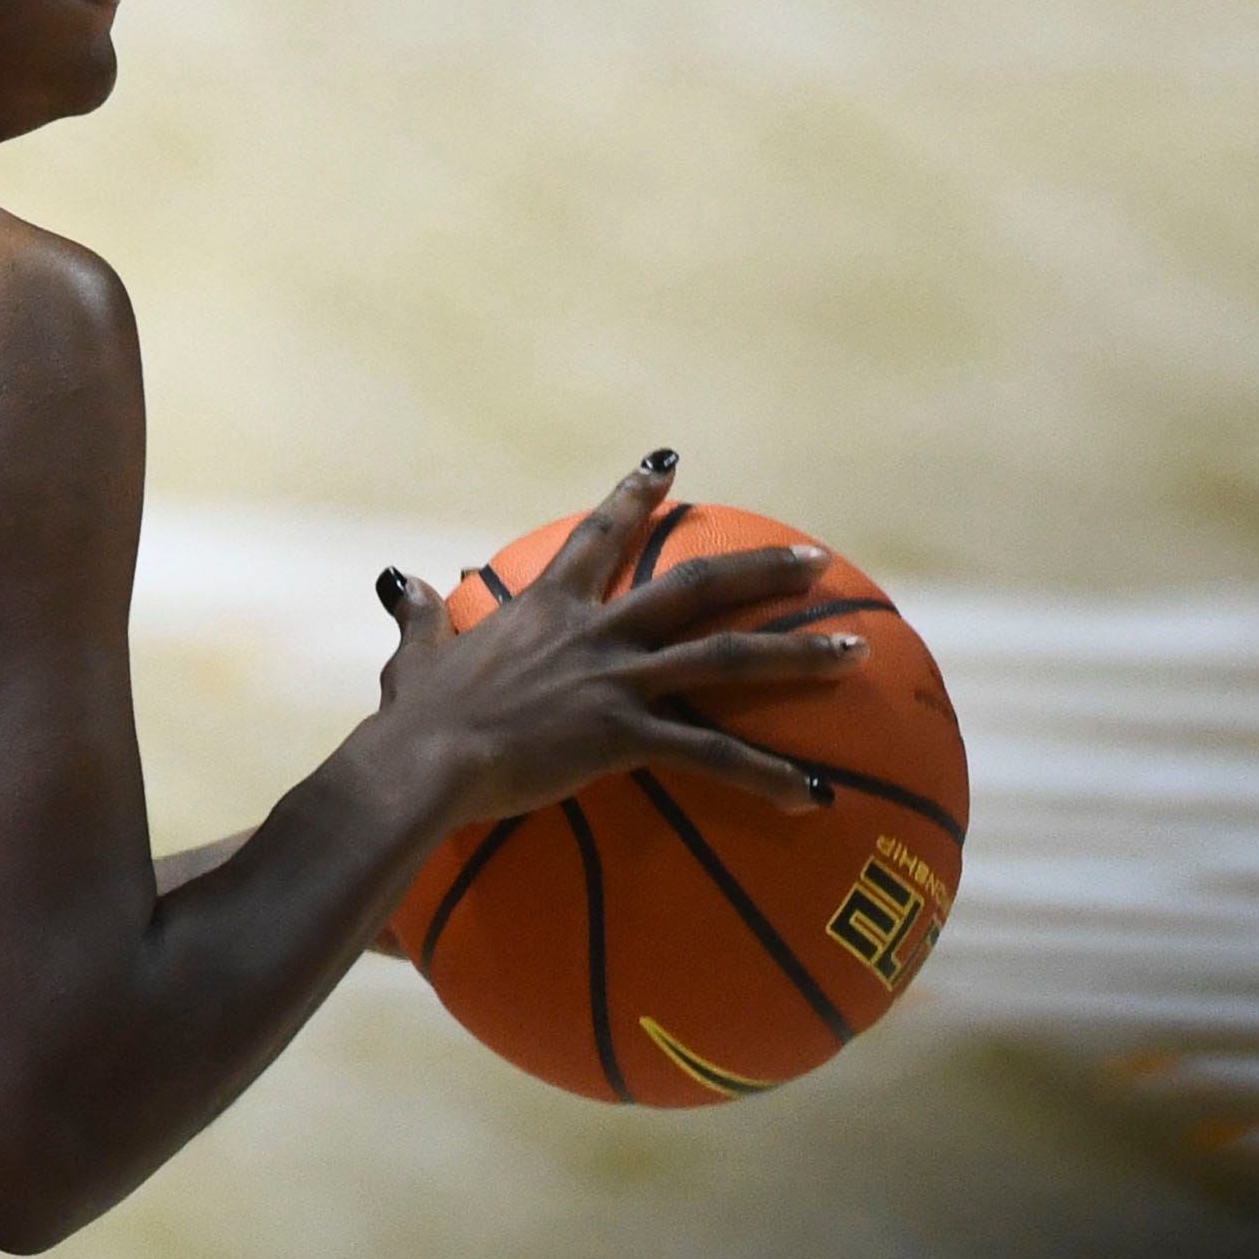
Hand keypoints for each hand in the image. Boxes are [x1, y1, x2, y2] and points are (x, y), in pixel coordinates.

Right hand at [372, 452, 861, 823]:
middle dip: (759, 569)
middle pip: (694, 585)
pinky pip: (710, 755)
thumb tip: (405, 583)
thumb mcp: (416, 659)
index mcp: (546, 609)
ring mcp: (614, 681)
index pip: (600, 536)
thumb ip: (423, 620)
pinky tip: (813, 795)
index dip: (636, 494)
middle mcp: (593, 632)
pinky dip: (767, 775)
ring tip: (852, 651)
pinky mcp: (623, 737)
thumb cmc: (413, 720)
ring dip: (796, 652)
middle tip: (814, 561)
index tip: (670, 463)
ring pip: (725, 656)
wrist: (421, 761)